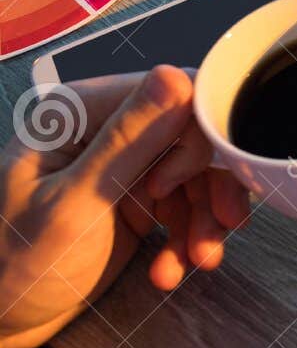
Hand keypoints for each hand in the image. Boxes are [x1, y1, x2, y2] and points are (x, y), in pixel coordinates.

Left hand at [0, 66, 250, 347]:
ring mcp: (124, 166)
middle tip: (224, 226)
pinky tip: (170, 270)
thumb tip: (177, 77)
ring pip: (197, 176)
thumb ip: (128, 141)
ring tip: (199, 261)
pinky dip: (188, 240)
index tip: (200, 182)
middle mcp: (107, 131)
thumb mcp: (76, 204)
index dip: (200, 135)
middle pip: (193, 137)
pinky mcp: (137, 200)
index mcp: (81, 114)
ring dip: (205, 221)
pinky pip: (186, 207)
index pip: (173, 93)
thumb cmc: (14, 263)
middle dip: (212, 186)